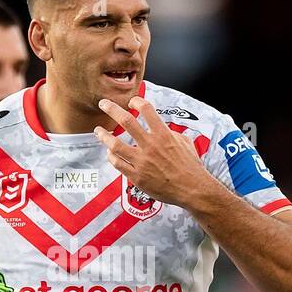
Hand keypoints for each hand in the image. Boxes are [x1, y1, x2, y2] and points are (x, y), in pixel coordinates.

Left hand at [93, 96, 215, 209]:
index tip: (131, 101)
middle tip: (103, 104)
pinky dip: (111, 156)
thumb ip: (171, 134)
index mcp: (163, 135)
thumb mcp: (185, 143)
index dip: (136, 101)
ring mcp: (142, 162)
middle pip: (126, 121)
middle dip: (111, 109)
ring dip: (104, 135)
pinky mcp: (137, 176)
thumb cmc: (191, 167)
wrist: (192, 189)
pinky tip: (110, 153)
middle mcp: (150, 145)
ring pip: (115, 144)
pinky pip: (118, 164)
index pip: (146, 109)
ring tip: (98, 131)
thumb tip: (164, 129)